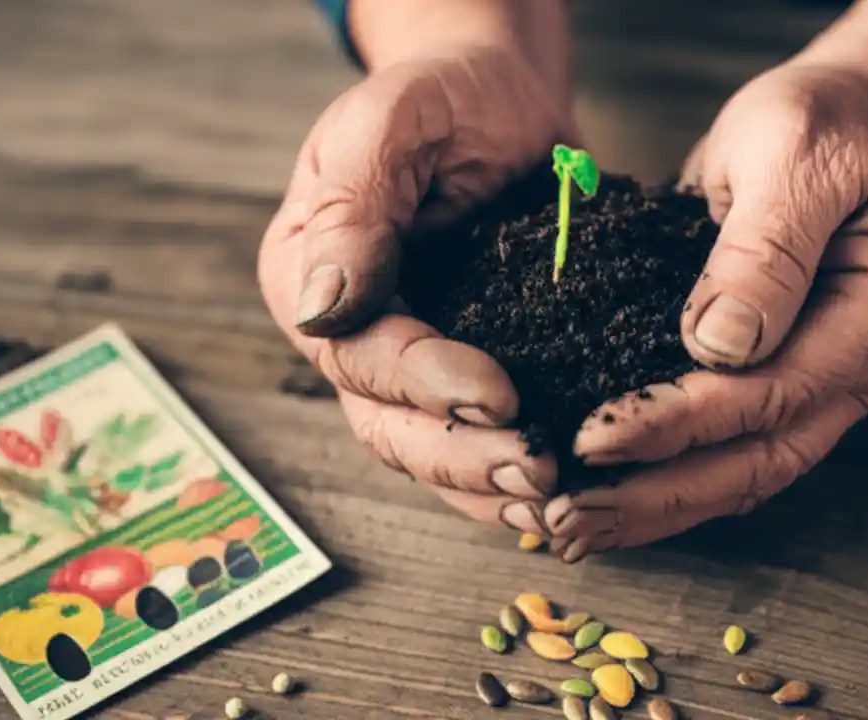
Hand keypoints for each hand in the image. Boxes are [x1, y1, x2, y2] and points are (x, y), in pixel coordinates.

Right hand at [258, 46, 572, 531]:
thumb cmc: (441, 94)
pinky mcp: (463, 369)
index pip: (358, 355)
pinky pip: (475, 437)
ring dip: (485, 482)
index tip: (499, 394)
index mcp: (307, 277)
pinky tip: (561, 487)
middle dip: (461, 456)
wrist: (498, 98)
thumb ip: (352, 203)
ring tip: (554, 492)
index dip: (425, 384)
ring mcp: (404, 361)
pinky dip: (508, 471)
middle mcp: (345, 334)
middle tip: (535, 470)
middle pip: (388, 424)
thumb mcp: (390, 118)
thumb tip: (321, 304)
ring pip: (429, 451)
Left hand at [542, 61, 867, 561]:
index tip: (591, 439)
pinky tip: (605, 498)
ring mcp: (829, 387)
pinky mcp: (784, 386)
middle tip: (564, 520)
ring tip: (569, 530)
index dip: (678, 422)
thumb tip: (718, 345)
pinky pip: (727, 450)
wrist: (843, 121)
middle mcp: (865, 371)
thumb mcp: (791, 156)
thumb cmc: (818, 125)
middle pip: (758, 462)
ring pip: (742, 474)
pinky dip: (666, 478)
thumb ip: (764, 248)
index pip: (771, 394)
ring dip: (654, 508)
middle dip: (656, 497)